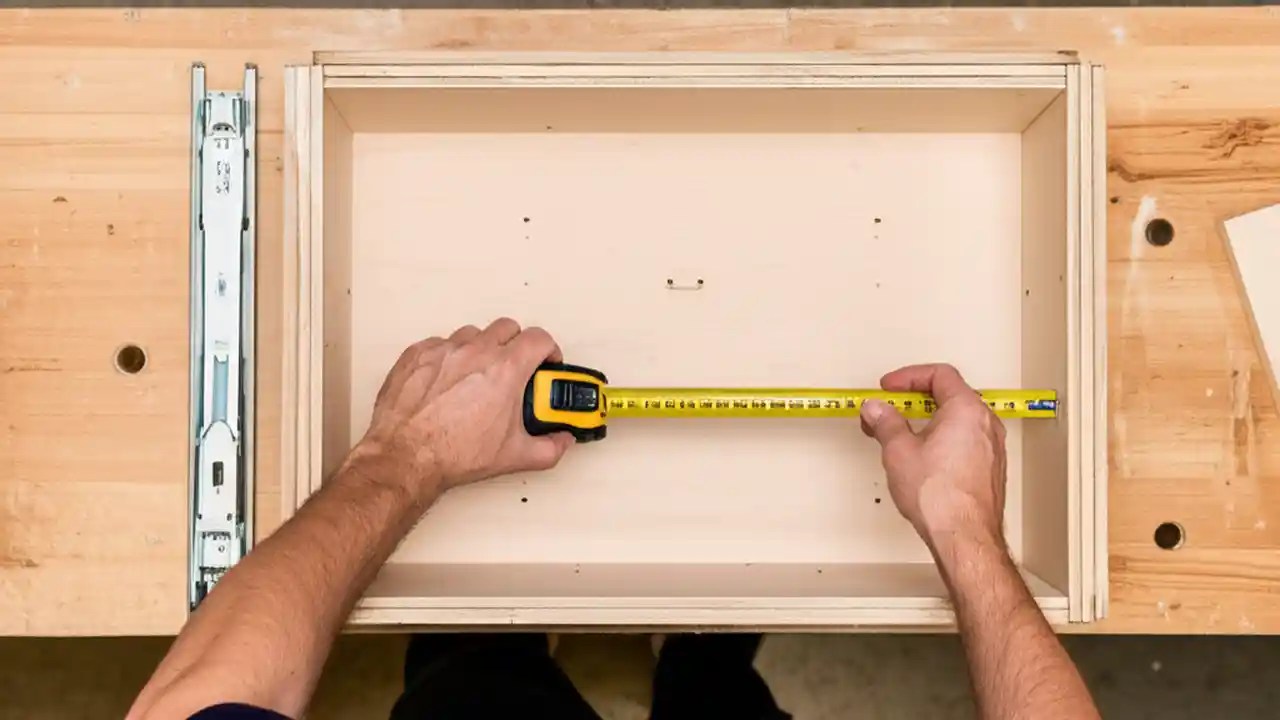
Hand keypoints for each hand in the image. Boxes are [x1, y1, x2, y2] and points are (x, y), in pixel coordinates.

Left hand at [342, 319, 575, 501]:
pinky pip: (440, 343)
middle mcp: (474, 352)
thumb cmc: (452, 453)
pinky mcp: (416, 355)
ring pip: (472, 333)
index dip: (549, 349)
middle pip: (507, 327)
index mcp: (504, 370)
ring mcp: (443, 350)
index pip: (539, 339)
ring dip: (482, 348)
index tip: (547, 362)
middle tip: (515, 368)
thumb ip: (549, 447)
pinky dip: (449, 356)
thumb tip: (561, 441)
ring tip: (478, 374)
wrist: (405, 457)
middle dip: (517, 344)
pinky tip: (448, 380)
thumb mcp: (514, 456)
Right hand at [860, 363, 1006, 549]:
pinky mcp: (990, 469)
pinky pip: (964, 441)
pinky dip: (941, 440)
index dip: (909, 377)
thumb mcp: (898, 451)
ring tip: (900, 436)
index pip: (940, 375)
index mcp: (966, 409)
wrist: (964, 536)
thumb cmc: (940, 497)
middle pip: (950, 396)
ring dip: (927, 422)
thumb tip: (877, 409)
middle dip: (914, 401)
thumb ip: (886, 422)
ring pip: (957, 420)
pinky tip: (921, 458)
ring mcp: (992, 448)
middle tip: (889, 410)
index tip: (889, 388)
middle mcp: (985, 424)